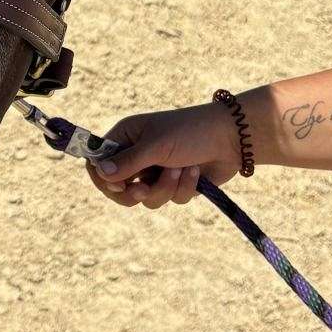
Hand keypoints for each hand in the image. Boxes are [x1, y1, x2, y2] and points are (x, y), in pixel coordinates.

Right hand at [87, 101, 242, 208]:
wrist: (232, 139)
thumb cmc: (190, 132)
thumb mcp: (156, 146)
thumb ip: (127, 162)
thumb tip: (99, 173)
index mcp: (127, 136)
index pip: (99, 161)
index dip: (104, 177)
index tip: (118, 184)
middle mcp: (138, 155)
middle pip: (119, 188)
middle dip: (134, 192)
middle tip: (144, 190)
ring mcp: (156, 171)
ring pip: (146, 198)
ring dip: (165, 188)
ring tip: (180, 170)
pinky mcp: (176, 185)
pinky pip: (170, 199)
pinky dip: (183, 188)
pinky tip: (196, 172)